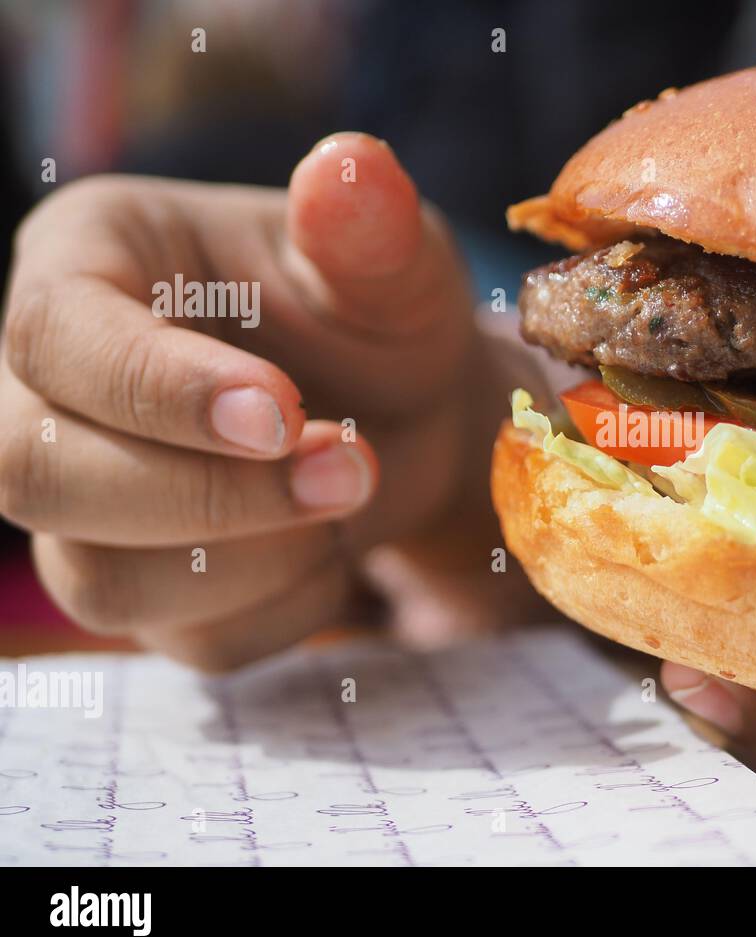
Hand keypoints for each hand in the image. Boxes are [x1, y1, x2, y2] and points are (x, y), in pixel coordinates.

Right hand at [0, 132, 505, 666]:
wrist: (410, 413)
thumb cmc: (381, 313)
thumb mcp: (393, 260)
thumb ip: (369, 226)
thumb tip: (349, 168)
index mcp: (92, 265)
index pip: (54, 335)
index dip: (158, 389)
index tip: (282, 412)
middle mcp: (57, 384)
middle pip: (35, 471)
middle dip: (204, 493)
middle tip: (350, 466)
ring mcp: (92, 496)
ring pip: (96, 579)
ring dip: (247, 562)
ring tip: (353, 499)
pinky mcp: (145, 581)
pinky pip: (183, 642)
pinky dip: (280, 612)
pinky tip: (336, 552)